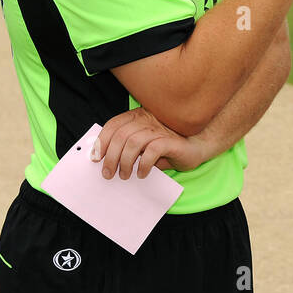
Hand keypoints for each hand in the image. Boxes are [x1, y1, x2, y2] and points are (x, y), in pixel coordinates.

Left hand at [90, 107, 209, 178]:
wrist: (197, 147)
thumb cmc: (167, 148)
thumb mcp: (144, 146)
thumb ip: (128, 148)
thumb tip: (105, 162)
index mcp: (138, 117)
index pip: (114, 124)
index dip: (102, 140)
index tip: (95, 157)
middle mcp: (147, 120)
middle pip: (121, 135)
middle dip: (110, 157)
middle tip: (108, 174)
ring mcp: (159, 129)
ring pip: (134, 142)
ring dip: (125, 162)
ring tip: (125, 175)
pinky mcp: (170, 141)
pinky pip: (152, 151)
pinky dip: (143, 164)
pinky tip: (142, 174)